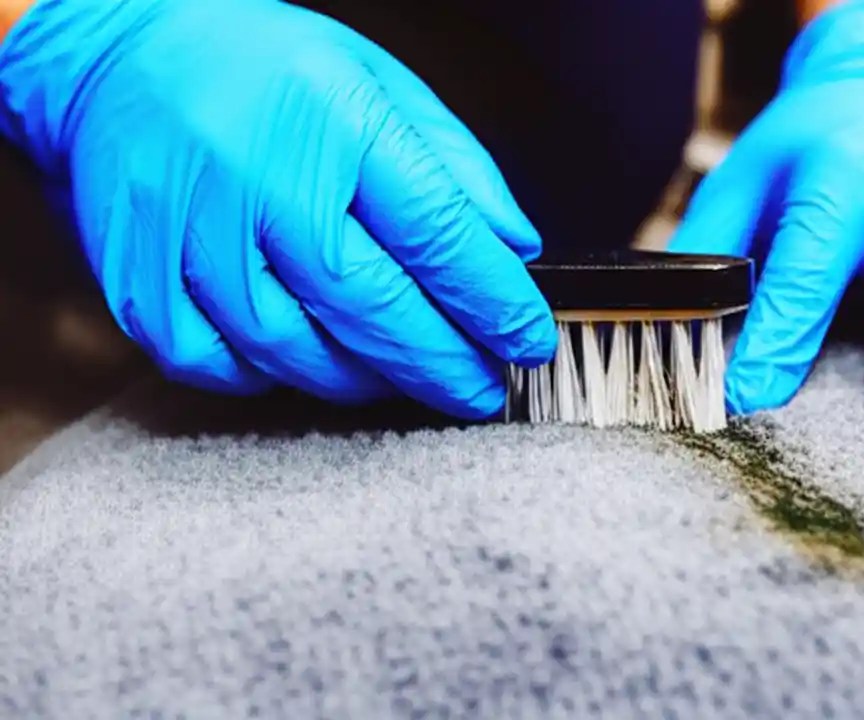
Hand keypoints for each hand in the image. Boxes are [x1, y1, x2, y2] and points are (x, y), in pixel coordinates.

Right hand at [0, 0, 555, 418]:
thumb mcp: (378, 83)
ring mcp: (192, 235)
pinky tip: (308, 356)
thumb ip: (455, 167)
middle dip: (444, 365)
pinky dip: (274, 377)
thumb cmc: (263, 69)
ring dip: (367, 378)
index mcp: (336, 120)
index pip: (438, 235)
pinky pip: (220, 365)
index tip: (529, 342)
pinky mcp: (140, 282)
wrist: (117, 52)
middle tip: (482, 390)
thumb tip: (515, 250)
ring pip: (298, 351)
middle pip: (374, 308)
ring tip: (404, 374)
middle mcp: (262, 179)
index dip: (494, 303)